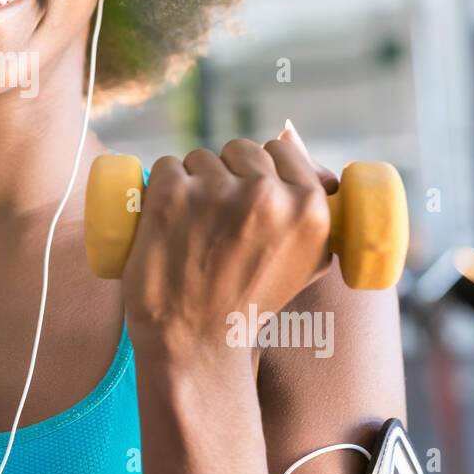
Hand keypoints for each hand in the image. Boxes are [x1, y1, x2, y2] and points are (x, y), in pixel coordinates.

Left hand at [122, 122, 338, 358]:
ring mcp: (217, 193)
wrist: (194, 343)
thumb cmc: (249, 301)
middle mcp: (267, 195)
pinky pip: (165, 165)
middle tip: (217, 221)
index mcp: (310, 207)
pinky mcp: (172, 196)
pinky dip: (161, 187)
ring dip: (193, 182)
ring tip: (193, 228)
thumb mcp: (307, 259)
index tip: (248, 197)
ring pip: (200, 157)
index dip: (261, 170)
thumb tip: (291, 130)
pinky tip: (166, 221)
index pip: (281, 149)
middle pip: (239, 150)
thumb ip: (312, 200)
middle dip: (227, 175)